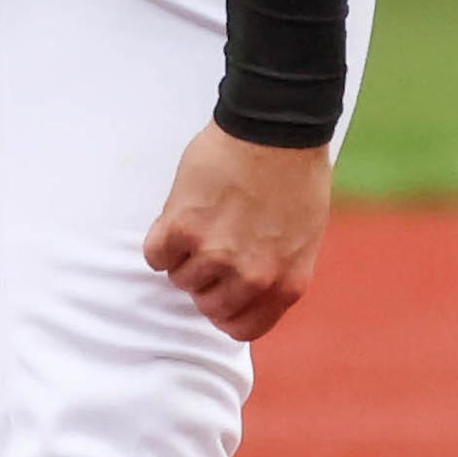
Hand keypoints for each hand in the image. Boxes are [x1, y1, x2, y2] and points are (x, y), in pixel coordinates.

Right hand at [142, 123, 334, 343]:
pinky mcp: (182, 227)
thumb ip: (275, 272)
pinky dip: (162, 237)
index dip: (226, 310)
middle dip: (205, 279)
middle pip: (205, 305)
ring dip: (184, 253)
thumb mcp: (302, 238)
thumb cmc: (294, 175)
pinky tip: (180, 213)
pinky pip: (155, 255)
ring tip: (204, 217)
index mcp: (285, 284)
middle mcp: (251, 278)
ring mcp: (215, 255)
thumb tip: (244, 293)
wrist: (275, 127)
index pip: (240, 329)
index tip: (221, 290)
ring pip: (179, 278)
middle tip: (213, 243)